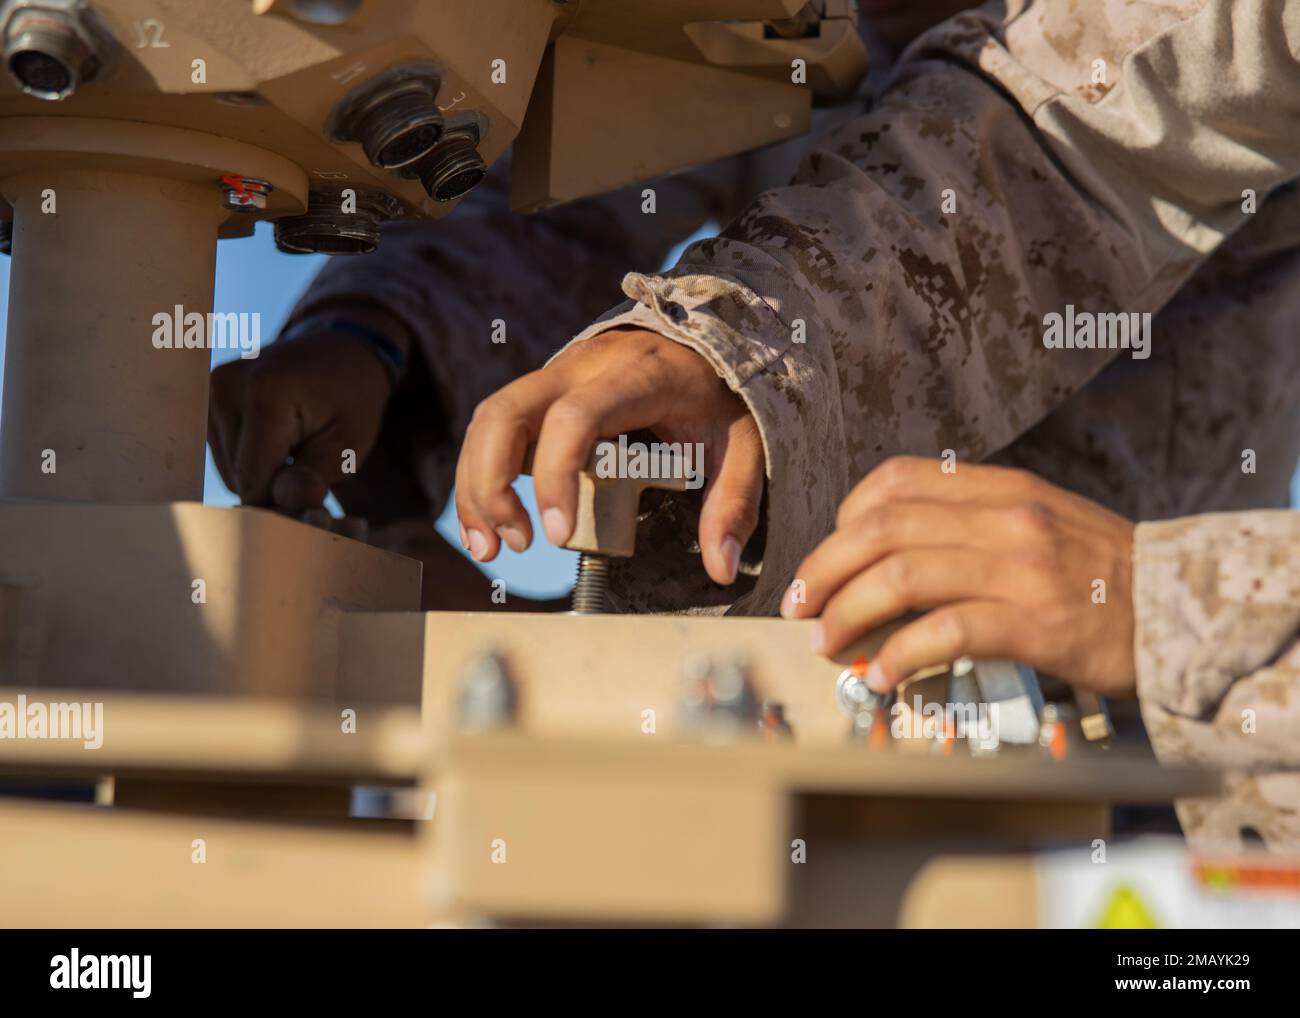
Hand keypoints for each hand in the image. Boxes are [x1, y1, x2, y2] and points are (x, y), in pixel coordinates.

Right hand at [209, 314, 399, 509]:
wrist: (341, 351)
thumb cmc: (351, 400)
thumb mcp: (348, 444)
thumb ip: (313, 477)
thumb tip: (287, 504)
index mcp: (265, 393)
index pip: (253, 479)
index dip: (280, 502)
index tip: (310, 502)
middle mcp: (226, 386)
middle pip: (239, 477)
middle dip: (275, 484)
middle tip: (310, 460)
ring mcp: (212, 389)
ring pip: (229, 470)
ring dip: (264, 472)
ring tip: (295, 444)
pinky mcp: (207, 397)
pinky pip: (225, 455)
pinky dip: (252, 458)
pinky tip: (277, 438)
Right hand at [455, 327, 763, 584]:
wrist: (707, 336)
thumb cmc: (722, 393)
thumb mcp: (743, 444)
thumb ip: (733, 503)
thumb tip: (722, 569)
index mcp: (636, 375)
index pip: (574, 419)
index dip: (555, 477)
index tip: (559, 536)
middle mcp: (583, 365)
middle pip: (506, 412)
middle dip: (492, 484)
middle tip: (515, 546)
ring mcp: (556, 371)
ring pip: (489, 419)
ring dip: (477, 485)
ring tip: (492, 546)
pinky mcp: (543, 388)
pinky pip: (495, 425)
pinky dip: (482, 473)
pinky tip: (494, 521)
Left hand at [781, 457, 1136, 697]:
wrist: (1178, 607)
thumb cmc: (1095, 570)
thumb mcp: (1034, 519)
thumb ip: (968, 520)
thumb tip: (885, 550)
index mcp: (998, 487)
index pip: (894, 481)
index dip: (842, 519)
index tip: (825, 557)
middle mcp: (1003, 517)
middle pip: (880, 529)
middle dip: (822, 569)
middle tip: (798, 606)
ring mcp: (1019, 568)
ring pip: (900, 576)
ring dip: (846, 613)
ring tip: (826, 643)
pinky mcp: (1033, 623)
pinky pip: (944, 632)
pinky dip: (898, 655)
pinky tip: (880, 675)